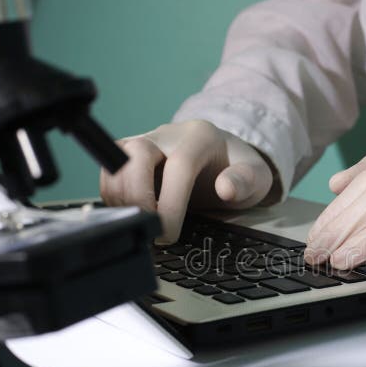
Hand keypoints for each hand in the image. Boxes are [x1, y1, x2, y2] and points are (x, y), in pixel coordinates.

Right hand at [100, 120, 272, 242]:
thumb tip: (226, 189)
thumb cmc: (238, 169)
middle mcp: (169, 134)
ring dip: (121, 197)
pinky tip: (132, 214)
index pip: (179, 166)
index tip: (169, 232)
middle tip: (150, 227)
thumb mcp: (255, 176)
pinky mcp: (130, 154)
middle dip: (138, 196)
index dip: (170, 203)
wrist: (224, 156)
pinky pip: (110, 170)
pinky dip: (114, 195)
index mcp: (201, 137)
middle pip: (137, 154)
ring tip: (141, 223)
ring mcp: (146, 140)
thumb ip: (245, 182)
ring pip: (116, 160)